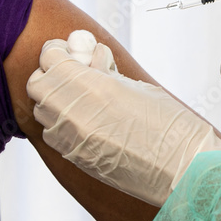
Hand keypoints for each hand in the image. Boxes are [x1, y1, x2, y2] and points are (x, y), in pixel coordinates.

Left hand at [27, 31, 220, 206]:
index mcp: (89, 86)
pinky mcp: (75, 159)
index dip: (59, 50)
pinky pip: (55, 134)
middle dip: (52, 74)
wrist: (183, 171)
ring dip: (56, 100)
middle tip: (77, 72)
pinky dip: (63, 122)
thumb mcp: (137, 87)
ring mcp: (70, 140)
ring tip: (85, 97)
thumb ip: (106, 71)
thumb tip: (90, 57)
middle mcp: (71, 113)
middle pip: (37, 84)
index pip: (49, 57)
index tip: (72, 50)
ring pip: (42, 112)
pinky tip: (90, 120)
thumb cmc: (170, 125)